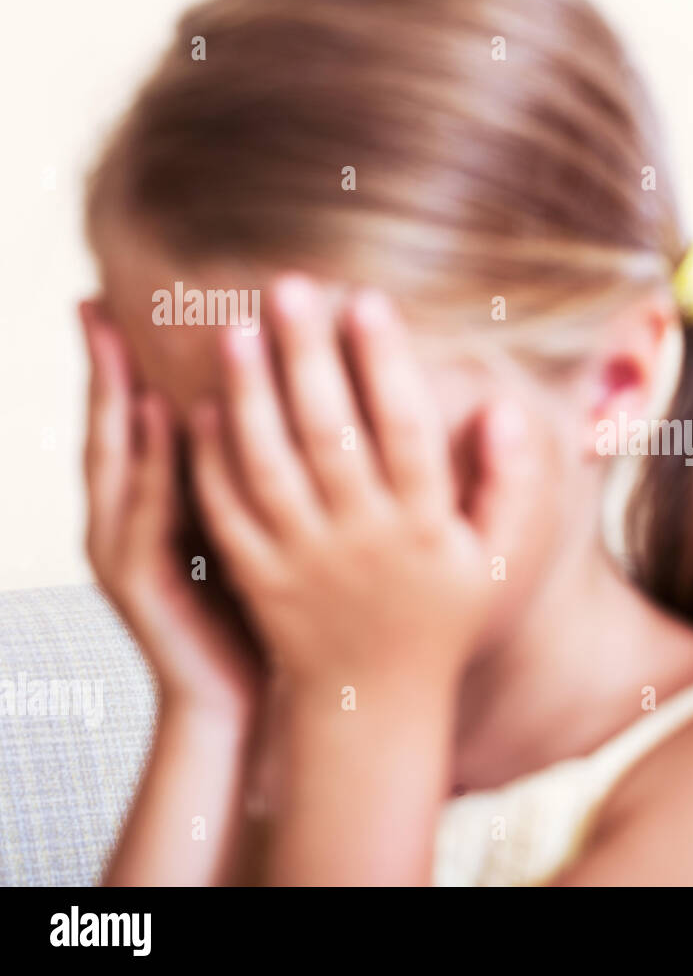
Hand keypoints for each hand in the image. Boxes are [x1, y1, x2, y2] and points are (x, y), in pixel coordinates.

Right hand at [80, 300, 261, 720]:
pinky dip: (151, 461)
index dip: (127, 363)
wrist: (239, 699)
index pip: (136, 420)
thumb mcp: (253, 527)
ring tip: (113, 336)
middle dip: (100, 365)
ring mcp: (124, 550)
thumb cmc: (258, 607)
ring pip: (113, 460)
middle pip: (107, 427)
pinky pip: (145, 509)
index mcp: (156, 504)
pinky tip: (161, 415)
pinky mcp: (139, 583)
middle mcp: (126, 520)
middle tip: (90, 300)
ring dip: (113, 397)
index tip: (126, 299)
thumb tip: (295, 405)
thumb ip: (252, 472)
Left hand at [185, 277, 541, 694]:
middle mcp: (361, 539)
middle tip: (288, 284)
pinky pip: (227, 514)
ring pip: (268, 466)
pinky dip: (211, 462)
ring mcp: (302, 560)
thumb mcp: (495, 560)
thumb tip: (506, 407)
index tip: (368, 299)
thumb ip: (510, 484)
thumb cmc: (441, 618)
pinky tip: (202, 408)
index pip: (405, 432)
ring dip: (249, 395)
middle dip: (307, 355)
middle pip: (329, 434)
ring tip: (235, 329)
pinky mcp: (256, 578)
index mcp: (422, 528)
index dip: (386, 363)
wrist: (372, 705)